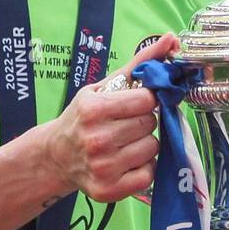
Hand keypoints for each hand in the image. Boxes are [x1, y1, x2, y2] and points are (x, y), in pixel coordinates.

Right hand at [41, 33, 178, 202]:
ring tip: (124, 143)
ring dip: (145, 144)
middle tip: (125, 124)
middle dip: (143, 121)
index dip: (145, 101)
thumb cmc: (84, 117)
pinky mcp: (109, 190)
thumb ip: (140, 63)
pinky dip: (143, 167)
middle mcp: (97, 139)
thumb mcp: (104, 87)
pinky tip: (126, 161)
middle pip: (150, 124)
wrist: (56, 156)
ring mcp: (103, 168)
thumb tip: (172, 39)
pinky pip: (149, 173)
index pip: (146, 100)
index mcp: (93, 110)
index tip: (134, 104)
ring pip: (153, 148)